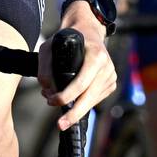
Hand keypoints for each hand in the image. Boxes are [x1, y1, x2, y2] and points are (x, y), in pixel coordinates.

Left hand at [37, 3, 116, 128]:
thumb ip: (44, 67)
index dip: (66, 96)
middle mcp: (107, 67)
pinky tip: (73, 102)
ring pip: (93, 100)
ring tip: (59, 107)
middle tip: (60, 125)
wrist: (87, 31)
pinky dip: (84, 103)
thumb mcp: (50, 46)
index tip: (51, 101)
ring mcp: (111, 75)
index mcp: (96, 56)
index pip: (81, 83)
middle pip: (89, 97)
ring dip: (76, 108)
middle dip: (74, 113)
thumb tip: (47, 88)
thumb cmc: (67, 39)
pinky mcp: (112, 83)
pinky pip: (96, 99)